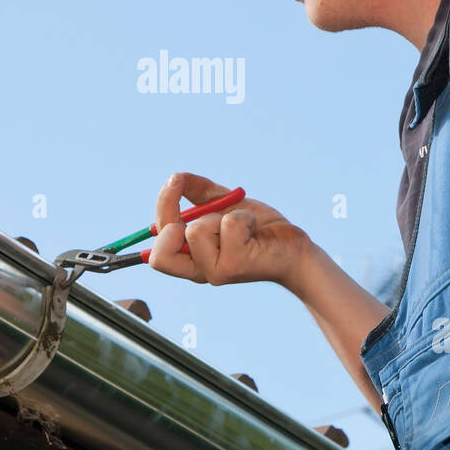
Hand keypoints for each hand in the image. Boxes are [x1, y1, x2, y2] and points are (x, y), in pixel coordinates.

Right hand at [146, 172, 311, 286]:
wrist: (294, 249)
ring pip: (196, 230)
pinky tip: (255, 229)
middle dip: (173, 220)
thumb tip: (175, 177)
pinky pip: (229, 224)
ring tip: (242, 225)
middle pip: (160, 255)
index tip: (175, 184)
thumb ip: (198, 193)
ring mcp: (217, 271)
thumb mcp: (223, 208)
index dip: (161, 210)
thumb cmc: (258, 230)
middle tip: (201, 209)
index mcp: (193, 260)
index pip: (156, 249)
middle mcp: (201, 271)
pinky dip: (244, 216)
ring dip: (221, 216)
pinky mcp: (236, 265)